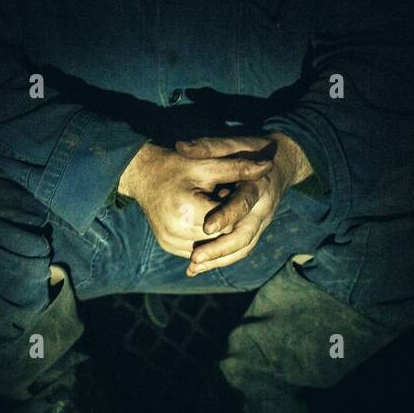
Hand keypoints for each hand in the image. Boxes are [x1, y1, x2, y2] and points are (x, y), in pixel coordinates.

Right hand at [117, 140, 274, 258]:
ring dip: (220, 234)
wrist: (143, 175)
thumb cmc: (177, 166)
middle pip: (221, 237)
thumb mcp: (209, 164)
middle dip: (231, 223)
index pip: (230, 222)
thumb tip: (269, 167)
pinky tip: (211, 223)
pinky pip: (196, 248)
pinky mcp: (167, 246)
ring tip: (219, 211)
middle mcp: (176, 231)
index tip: (240, 194)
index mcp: (188, 210)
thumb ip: (239, 168)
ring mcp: (169, 242)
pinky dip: (207, 239)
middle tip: (232, 202)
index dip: (239, 209)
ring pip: (210, 246)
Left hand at [173, 131, 312, 275]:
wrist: (280, 163)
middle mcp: (262, 209)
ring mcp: (260, 223)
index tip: (207, 227)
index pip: (243, 204)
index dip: (227, 216)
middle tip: (195, 258)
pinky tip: (198, 267)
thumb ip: (210, 147)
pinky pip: (239, 249)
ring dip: (218, 260)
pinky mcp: (253, 230)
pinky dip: (220, 259)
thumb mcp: (234, 144)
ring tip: (193, 267)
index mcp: (259, 186)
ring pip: (242, 248)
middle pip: (244, 236)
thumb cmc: (253, 151)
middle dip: (219, 250)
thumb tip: (181, 147)